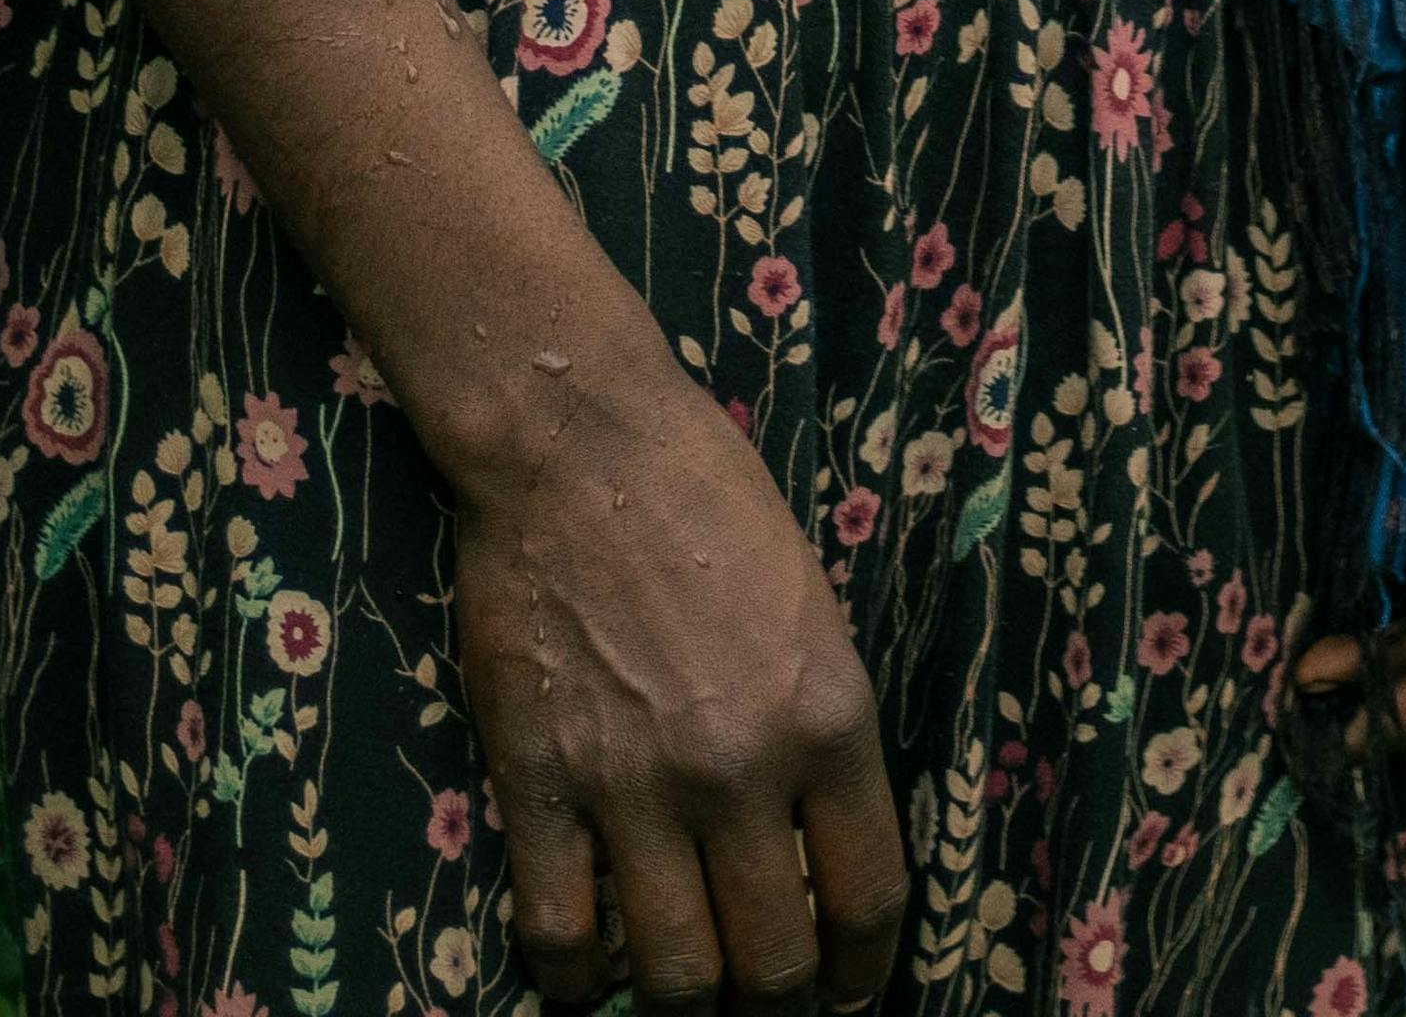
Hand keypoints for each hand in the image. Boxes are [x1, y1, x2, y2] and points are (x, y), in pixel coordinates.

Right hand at [443, 364, 905, 1006]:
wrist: (577, 446)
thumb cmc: (710, 503)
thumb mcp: (815, 614)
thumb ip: (822, 735)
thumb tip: (818, 848)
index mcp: (829, 722)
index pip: (867, 900)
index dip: (861, 971)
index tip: (848, 990)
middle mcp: (740, 772)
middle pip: (772, 962)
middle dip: (776, 1005)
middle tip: (763, 1002)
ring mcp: (633, 788)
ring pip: (673, 974)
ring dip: (686, 1004)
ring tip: (686, 997)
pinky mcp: (538, 784)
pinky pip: (559, 932)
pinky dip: (575, 981)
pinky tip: (586, 981)